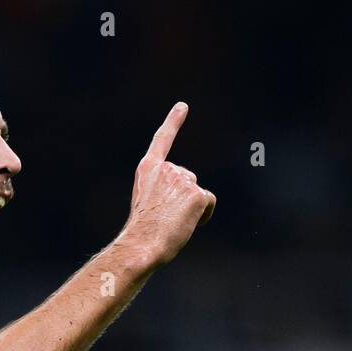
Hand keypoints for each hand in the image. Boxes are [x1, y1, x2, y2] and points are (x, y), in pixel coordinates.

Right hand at [119, 101, 215, 269]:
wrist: (142, 243)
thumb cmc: (143, 230)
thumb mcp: (148, 202)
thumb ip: (164, 191)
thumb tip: (187, 197)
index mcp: (148, 169)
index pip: (162, 140)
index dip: (173, 122)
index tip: (183, 106)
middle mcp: (166, 169)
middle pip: (187, 179)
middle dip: (183, 198)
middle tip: (166, 216)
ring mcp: (182, 179)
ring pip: (197, 192)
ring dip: (191, 208)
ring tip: (173, 221)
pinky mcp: (197, 193)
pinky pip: (209, 202)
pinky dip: (203, 216)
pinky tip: (188, 223)